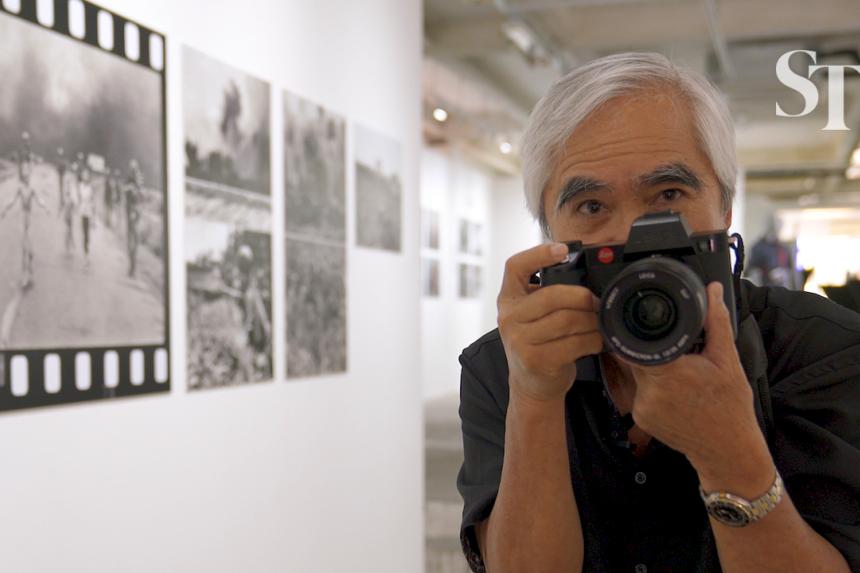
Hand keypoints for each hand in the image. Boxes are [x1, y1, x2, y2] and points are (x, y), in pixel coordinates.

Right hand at [497, 243, 602, 403]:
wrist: (532, 384)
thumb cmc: (539, 342)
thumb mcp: (533, 315)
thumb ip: (548, 294)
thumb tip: (588, 275)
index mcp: (509, 299)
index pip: (515, 267)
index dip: (538, 254)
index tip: (563, 249)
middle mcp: (509, 317)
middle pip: (552, 295)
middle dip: (583, 297)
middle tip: (598, 302)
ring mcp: (519, 340)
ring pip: (567, 320)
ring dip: (591, 321)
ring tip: (599, 324)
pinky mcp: (535, 359)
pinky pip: (574, 342)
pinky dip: (592, 340)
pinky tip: (596, 341)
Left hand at [623, 282, 771, 489]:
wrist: (728, 451)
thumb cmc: (731, 406)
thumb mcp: (727, 360)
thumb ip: (716, 322)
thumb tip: (711, 291)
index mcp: (669, 373)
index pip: (636, 343)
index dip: (635, 329)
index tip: (639, 319)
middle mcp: (650, 391)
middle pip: (634, 356)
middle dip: (648, 347)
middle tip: (672, 348)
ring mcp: (642, 407)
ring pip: (635, 373)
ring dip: (650, 366)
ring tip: (677, 372)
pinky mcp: (641, 418)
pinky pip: (638, 391)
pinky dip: (651, 385)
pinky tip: (673, 391)